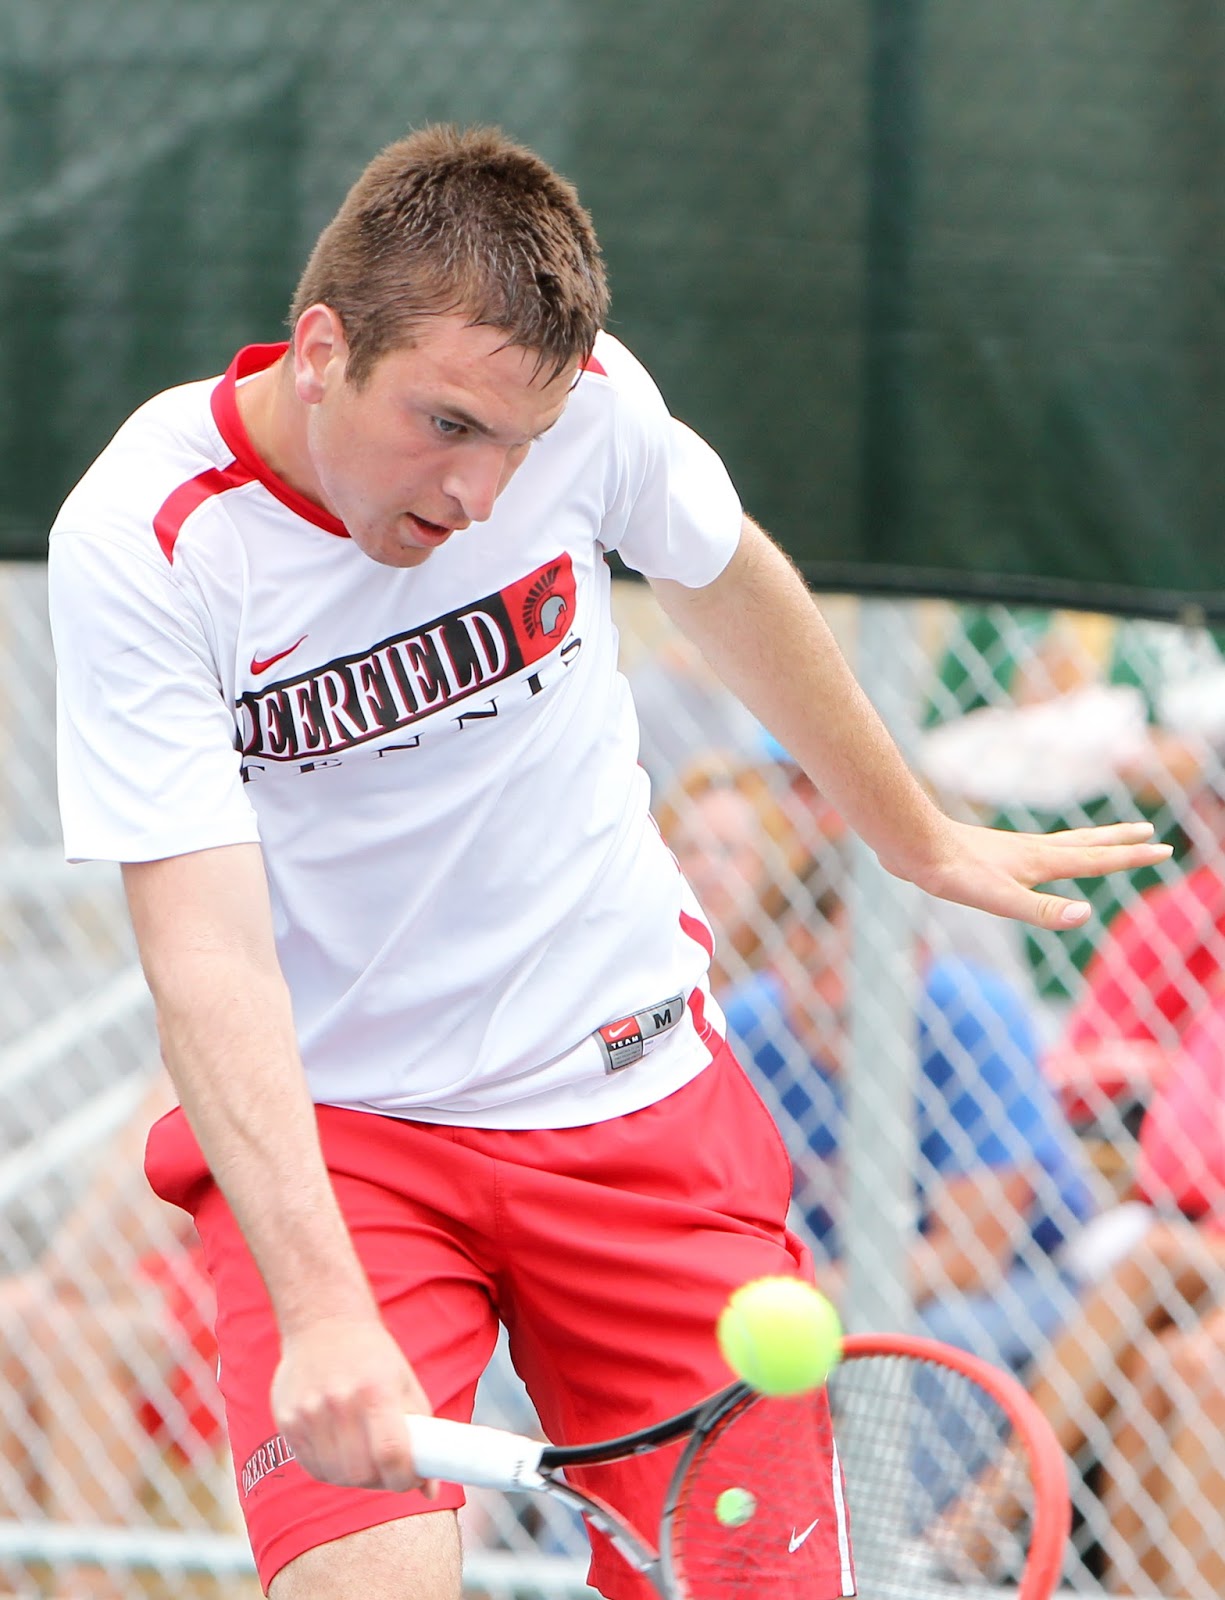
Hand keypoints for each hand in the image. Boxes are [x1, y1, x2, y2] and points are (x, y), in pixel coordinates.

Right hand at [270, 1314, 438, 1494]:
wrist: (324, 1322)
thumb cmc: (372, 1356)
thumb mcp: (404, 1384)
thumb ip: (420, 1434)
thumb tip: (430, 1489)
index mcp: (376, 1390)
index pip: (391, 1454)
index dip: (404, 1479)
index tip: (411, 1480)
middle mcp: (339, 1401)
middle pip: (359, 1473)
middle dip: (379, 1481)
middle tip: (387, 1470)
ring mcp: (309, 1411)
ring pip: (334, 1475)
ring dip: (353, 1477)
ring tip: (364, 1457)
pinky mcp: (287, 1419)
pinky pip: (311, 1465)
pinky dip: (329, 1468)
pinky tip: (340, 1451)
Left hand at [891, 816, 1171, 929]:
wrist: (913, 844)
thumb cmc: (953, 872)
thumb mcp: (1000, 899)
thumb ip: (1042, 910)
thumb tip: (1085, 914)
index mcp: (1041, 862)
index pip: (1097, 860)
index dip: (1131, 857)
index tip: (1164, 848)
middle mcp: (1032, 850)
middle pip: (1086, 843)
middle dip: (1119, 841)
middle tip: (1147, 831)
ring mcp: (1011, 849)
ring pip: (1061, 842)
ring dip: (1089, 840)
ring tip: (1103, 838)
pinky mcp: (990, 852)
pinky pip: (1034, 848)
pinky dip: (1052, 848)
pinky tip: (1037, 856)